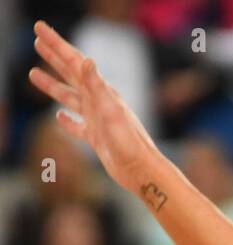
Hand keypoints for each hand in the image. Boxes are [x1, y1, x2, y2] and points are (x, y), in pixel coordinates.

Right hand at [28, 20, 159, 193]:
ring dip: (52, 86)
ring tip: (33, 74)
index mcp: (101, 92)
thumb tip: (86, 59)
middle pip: (70, 74)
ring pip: (69, 98)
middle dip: (53, 56)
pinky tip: (58, 117)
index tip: (39, 28)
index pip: (74, 62)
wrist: (141, 171)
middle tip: (37, 39)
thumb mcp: (111, 111)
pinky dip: (66, 121)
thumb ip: (97, 86)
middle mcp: (99, 103)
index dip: (56, 44)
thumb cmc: (129, 142)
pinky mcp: (96, 138)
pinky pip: (77, 126)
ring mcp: (97, 120)